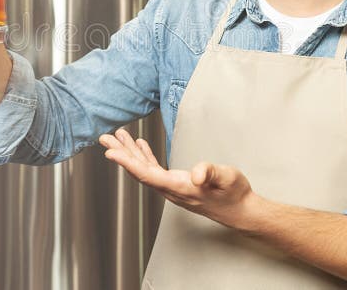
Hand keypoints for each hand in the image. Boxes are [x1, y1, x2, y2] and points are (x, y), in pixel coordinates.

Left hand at [99, 128, 254, 227]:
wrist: (240, 210)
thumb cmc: (234, 194)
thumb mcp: (227, 178)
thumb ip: (211, 173)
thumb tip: (197, 173)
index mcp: (179, 187)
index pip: (147, 175)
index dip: (127, 163)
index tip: (110, 153)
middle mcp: (171, 189)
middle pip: (139, 171)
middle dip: (121, 154)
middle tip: (105, 139)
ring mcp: (172, 187)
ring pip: (144, 169)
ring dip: (129, 153)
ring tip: (117, 137)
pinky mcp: (176, 184)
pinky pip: (154, 169)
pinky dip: (144, 156)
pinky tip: (139, 146)